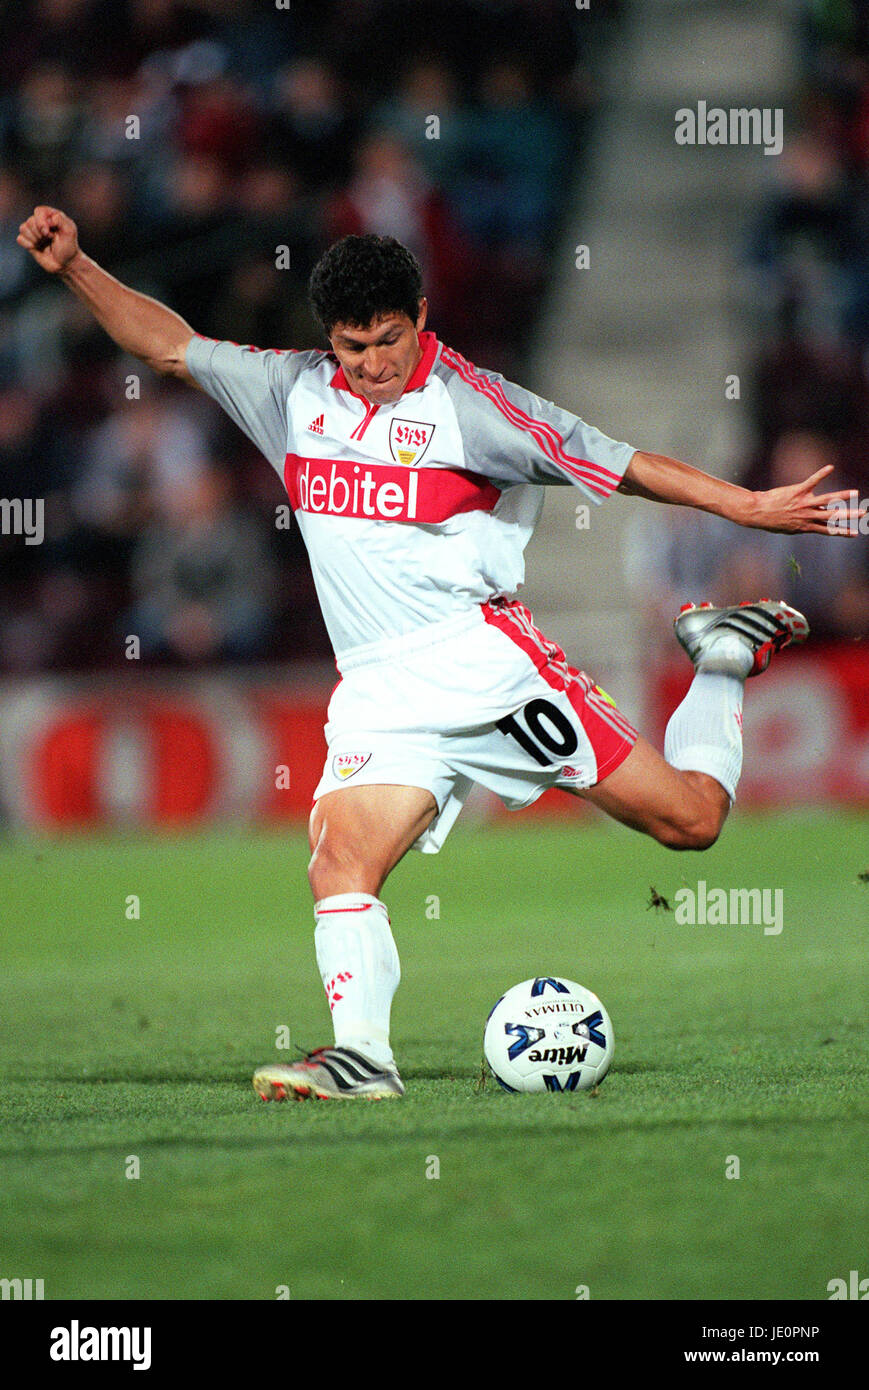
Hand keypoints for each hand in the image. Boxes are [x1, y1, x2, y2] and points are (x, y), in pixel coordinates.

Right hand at [17, 206, 80, 274]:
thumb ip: (60, 219)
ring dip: (34, 238)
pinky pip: (20, 239)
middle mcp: (41, 222)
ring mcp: (34, 232)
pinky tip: (36, 247)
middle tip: (49, 239)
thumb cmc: (69, 247)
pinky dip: (27, 244)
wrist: (65, 264)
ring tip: (43, 243)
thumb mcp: (70, 231)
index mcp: (50, 216)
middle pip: (30, 221)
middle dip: (40, 233)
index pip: (39, 211)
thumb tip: (47, 220)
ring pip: (23, 228)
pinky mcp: (28, 242)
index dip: (41, 222)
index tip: (50, 233)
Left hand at [748, 466, 865, 534]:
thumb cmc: (772, 520)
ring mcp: (803, 503)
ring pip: (827, 500)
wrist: (757, 512)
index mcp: (806, 526)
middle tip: (863, 513)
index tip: (855, 533)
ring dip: (842, 496)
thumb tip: (814, 521)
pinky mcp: (798, 491)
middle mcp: (807, 515)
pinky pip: (812, 481)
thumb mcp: (789, 528)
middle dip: (849, 515)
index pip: (829, 530)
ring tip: (855, 493)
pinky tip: (830, 467)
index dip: (843, 532)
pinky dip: (821, 474)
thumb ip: (804, 524)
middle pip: (832, 516)